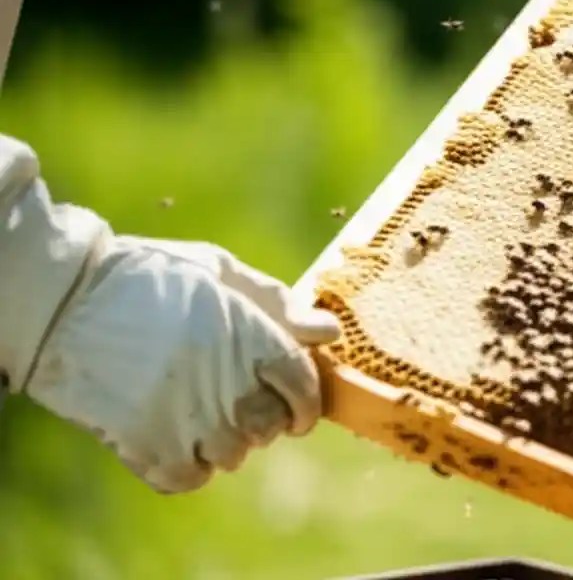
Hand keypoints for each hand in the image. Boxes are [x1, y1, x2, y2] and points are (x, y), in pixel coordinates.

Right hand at [25, 237, 338, 492]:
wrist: (66, 302)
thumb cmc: (151, 277)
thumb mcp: (220, 272)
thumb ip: (278, 304)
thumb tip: (328, 331)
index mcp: (253, 340)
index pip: (304, 389)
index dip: (306, 401)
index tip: (298, 406)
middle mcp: (229, 386)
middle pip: (272, 427)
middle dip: (266, 418)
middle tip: (238, 399)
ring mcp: (189, 421)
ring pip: (233, 455)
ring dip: (225, 439)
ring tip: (198, 409)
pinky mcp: (148, 447)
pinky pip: (189, 477)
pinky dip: (187, 464)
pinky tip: (172, 433)